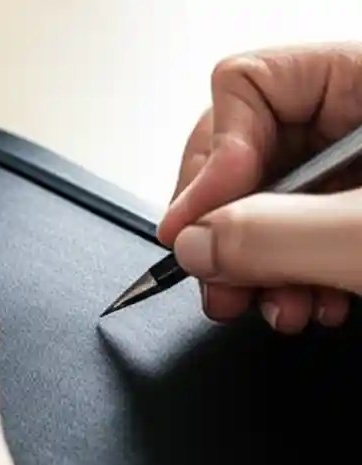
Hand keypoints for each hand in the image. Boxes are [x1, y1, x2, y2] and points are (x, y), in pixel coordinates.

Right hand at [158, 42, 361, 333]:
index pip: (248, 84)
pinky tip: (305, 306)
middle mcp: (356, 118)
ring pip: (266, 205)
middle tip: (216, 276)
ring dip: (254, 267)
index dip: (213, 157)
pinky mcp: (359, 218)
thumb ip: (273, 235)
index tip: (199, 225)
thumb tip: (193, 242)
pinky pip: (299, 239)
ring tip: (266, 306)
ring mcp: (359, 169)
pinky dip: (288, 281)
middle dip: (227, 228)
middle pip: (246, 151)